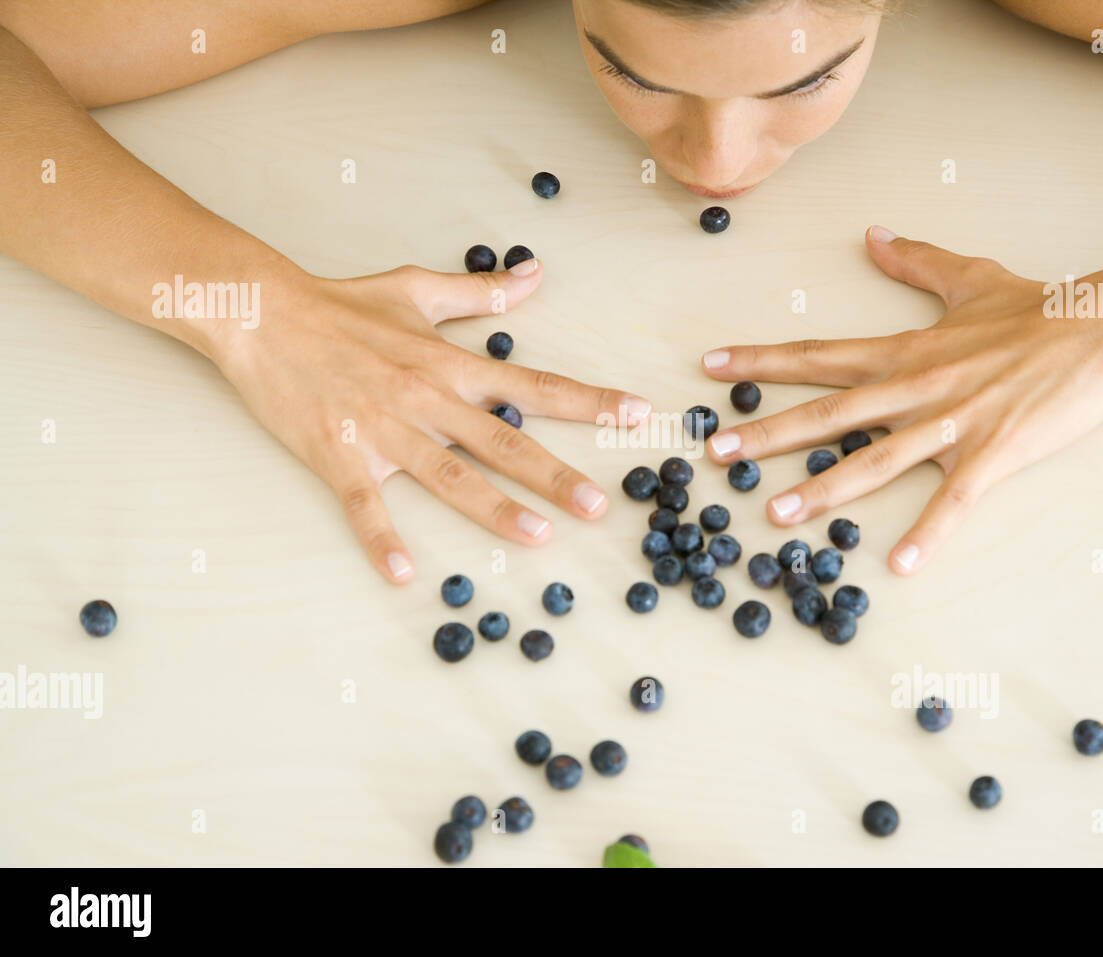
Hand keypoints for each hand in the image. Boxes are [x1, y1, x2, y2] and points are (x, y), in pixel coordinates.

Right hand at [216, 258, 649, 582]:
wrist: (262, 313)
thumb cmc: (342, 304)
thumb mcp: (418, 291)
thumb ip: (481, 292)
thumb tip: (535, 274)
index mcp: (450, 365)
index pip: (534, 385)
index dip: (589, 402)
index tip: (636, 415)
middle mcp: (427, 399)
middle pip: (504, 440)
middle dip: (555, 474)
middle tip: (600, 505)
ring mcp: (383, 430)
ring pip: (449, 475)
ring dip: (495, 508)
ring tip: (539, 536)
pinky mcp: (338, 455)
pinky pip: (364, 505)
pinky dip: (381, 540)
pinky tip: (402, 576)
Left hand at [700, 226, 1102, 574]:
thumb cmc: (1038, 309)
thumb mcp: (968, 278)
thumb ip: (915, 262)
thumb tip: (875, 235)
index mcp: (905, 351)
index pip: (818, 356)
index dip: (761, 361)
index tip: (711, 366)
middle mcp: (916, 387)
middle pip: (827, 414)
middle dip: (766, 434)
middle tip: (715, 453)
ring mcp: (953, 422)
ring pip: (874, 460)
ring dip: (822, 488)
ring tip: (775, 513)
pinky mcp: (993, 453)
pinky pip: (954, 500)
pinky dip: (929, 534)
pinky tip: (901, 567)